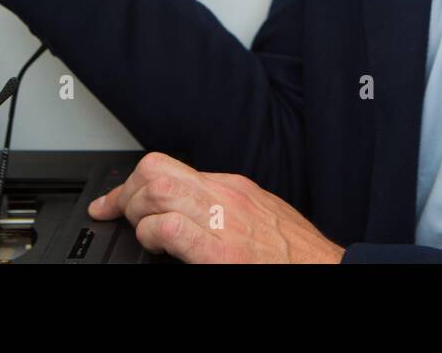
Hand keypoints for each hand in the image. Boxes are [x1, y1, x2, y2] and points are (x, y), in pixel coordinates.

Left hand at [89, 152, 345, 263]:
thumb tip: (190, 213)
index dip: (132, 186)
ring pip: (156, 190)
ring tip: (140, 234)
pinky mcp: (221, 252)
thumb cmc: (298, 256)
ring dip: (136, 212)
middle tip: (118, 218)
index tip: (114, 204)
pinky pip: (170, 228)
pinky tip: (157, 248)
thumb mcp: (262, 218)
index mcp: (233, 188)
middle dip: (127, 193)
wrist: (327, 272)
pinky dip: (153, 235)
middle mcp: (226, 196)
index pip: (169, 169)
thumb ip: (226, 210)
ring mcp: (224, 221)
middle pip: (155, 169)